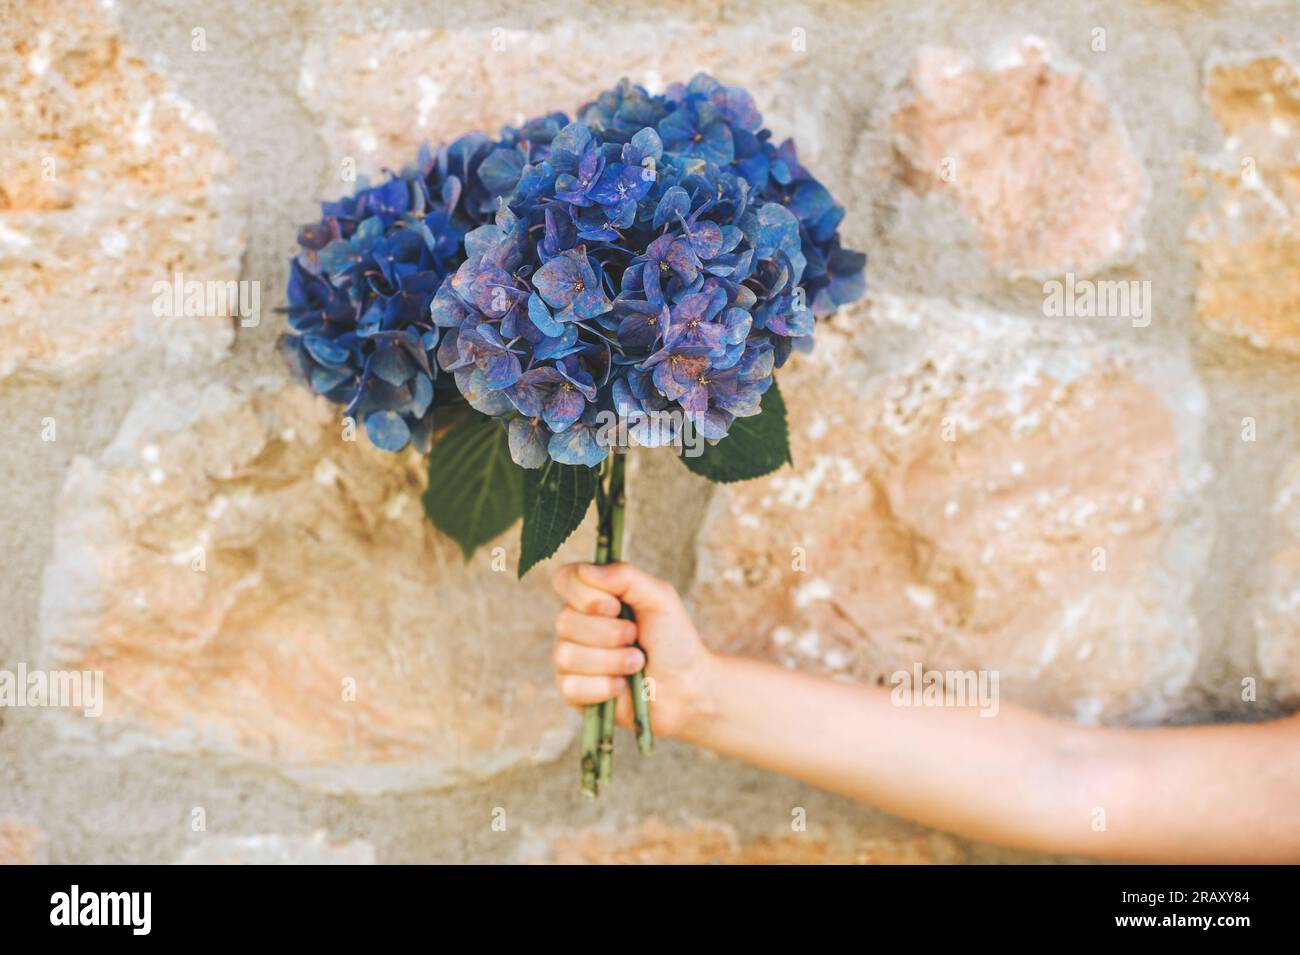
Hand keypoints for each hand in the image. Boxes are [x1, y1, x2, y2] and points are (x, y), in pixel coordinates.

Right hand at [550, 561, 714, 738]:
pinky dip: (604, 686)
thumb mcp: (659, 598)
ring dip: (612, 661)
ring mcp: (570, 658)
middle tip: (635, 637)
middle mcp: (576, 624)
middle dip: (609, 632)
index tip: (615, 605)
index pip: (565, 579)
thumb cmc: (673, 640)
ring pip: (567, 655)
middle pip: (565, 620)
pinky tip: (622, 686)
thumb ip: (626, 576)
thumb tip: (586, 571)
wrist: (686, 688)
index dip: (585, 593)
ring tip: (637, 663)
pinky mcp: (572, 691)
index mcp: (593, 596)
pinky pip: (571, 686)